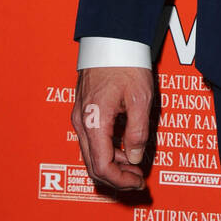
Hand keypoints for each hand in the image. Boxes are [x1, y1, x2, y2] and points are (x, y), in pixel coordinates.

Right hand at [71, 66, 154, 190]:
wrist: (112, 38)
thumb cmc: (125, 62)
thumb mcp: (139, 99)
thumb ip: (137, 131)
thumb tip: (133, 157)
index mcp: (94, 122)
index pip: (102, 166)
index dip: (120, 180)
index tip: (138, 182)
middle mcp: (82, 122)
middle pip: (93, 164)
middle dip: (116, 177)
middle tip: (137, 179)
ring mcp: (81, 115)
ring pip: (92, 153)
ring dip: (113, 164)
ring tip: (134, 164)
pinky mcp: (85, 109)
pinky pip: (93, 139)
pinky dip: (108, 149)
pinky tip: (125, 146)